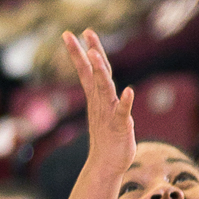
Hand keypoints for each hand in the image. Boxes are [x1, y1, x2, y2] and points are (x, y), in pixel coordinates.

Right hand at [64, 29, 134, 171]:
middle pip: (92, 74)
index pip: (86, 70)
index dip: (78, 52)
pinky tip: (129, 90)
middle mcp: (101, 102)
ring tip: (94, 54)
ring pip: (104, 89)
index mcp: (96, 97)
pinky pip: (122, 113)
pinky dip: (125, 102)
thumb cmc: (107, 137)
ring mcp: (109, 114)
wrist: (106, 164)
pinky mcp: (120, 127)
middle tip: (76, 34)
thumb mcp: (103, 110)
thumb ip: (102, 92)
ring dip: (100, 72)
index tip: (69, 34)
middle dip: (85, 53)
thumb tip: (97, 74)